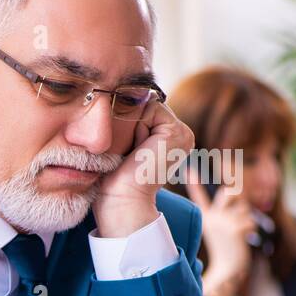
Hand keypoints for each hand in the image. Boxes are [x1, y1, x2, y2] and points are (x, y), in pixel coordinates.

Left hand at [94, 98, 193, 237]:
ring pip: (146, 106)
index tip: (123, 149)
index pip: (144, 109)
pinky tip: (137, 150)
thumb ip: (128, 122)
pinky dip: (135, 126)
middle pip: (145, 105)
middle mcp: (180, 134)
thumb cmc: (114, 178)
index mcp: (170, 137)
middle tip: (128, 152)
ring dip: (130, 125)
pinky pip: (149, 109)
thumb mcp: (122, 144)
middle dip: (128, 122)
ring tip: (132, 152)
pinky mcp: (176, 133)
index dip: (126, 121)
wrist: (120, 200)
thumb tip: (116, 94)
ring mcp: (182, 133)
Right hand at [186, 169, 253, 295]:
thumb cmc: (225, 247)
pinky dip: (251, 230)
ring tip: (237, 234)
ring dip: (246, 220)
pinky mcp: (236, 229)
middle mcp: (213, 217)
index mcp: (206, 217)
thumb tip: (235, 192)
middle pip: (230, 192)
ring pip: (245, 209)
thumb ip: (227, 210)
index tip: (188, 169)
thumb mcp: (221, 228)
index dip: (194, 182)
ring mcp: (224, 223)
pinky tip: (242, 240)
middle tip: (237, 204)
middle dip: (238, 195)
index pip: (199, 196)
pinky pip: (251, 221)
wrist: (227, 268)